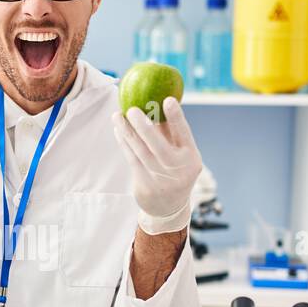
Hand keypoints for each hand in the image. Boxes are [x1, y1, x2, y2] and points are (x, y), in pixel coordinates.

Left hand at [111, 96, 201, 233]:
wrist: (169, 206)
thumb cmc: (175, 170)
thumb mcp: (181, 155)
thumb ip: (172, 133)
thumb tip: (158, 101)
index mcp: (191, 157)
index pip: (184, 134)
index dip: (176, 117)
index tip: (167, 100)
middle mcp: (177, 168)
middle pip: (158, 145)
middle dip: (144, 126)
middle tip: (132, 109)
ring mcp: (160, 179)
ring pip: (140, 151)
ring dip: (126, 132)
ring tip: (116, 116)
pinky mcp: (144, 185)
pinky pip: (131, 159)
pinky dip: (124, 143)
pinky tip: (118, 130)